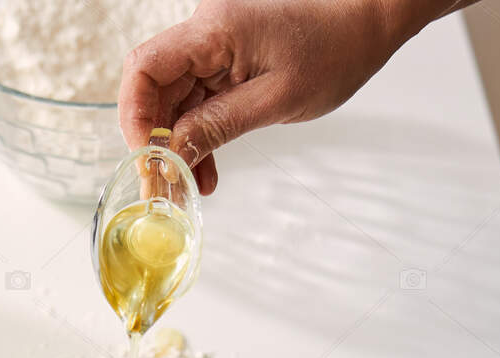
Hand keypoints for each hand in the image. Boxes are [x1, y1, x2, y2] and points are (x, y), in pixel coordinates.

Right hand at [118, 0, 435, 193]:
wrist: (364, 26)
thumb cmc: (333, 51)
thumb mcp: (276, 99)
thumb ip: (219, 124)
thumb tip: (173, 154)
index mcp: (214, 30)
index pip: (145, 68)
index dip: (135, 116)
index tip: (147, 158)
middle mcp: (205, 33)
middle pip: (155, 89)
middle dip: (155, 142)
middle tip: (162, 189)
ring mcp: (214, 48)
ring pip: (175, 101)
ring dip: (179, 146)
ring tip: (187, 190)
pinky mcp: (226, 62)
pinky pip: (199, 101)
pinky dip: (199, 136)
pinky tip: (206, 171)